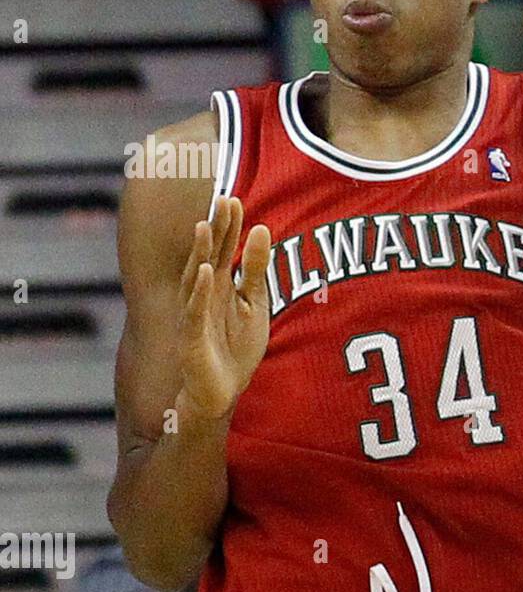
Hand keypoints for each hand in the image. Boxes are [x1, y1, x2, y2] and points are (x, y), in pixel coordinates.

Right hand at [177, 197, 271, 423]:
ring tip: (205, 226)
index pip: (223, 249)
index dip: (229, 226)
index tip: (234, 198)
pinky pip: (195, 311)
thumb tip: (261, 229)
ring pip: (197, 279)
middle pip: (209, 256)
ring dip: (201, 253)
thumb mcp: (254, 304)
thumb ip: (255, 270)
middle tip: (224, 199)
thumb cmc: (235, 347)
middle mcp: (204, 295)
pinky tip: (205, 272)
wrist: (221, 392)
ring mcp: (195, 315)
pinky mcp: (192, 338)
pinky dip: (200, 292)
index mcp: (220, 286)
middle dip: (216, 230)